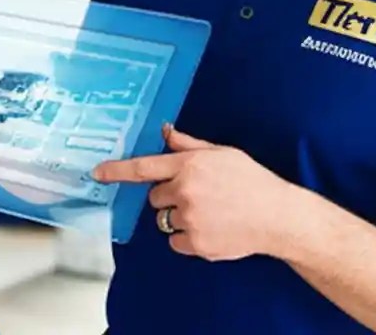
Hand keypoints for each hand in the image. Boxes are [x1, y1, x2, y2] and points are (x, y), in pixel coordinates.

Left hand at [92, 124, 298, 260]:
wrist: (278, 216)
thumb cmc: (253, 181)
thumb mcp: (223, 153)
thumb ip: (189, 145)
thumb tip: (166, 132)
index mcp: (190, 165)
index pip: (143, 167)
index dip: (117, 171)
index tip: (97, 173)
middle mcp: (185, 191)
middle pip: (154, 197)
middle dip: (169, 196)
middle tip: (197, 195)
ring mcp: (190, 219)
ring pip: (164, 220)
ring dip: (179, 217)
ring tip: (210, 213)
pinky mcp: (196, 244)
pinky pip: (175, 241)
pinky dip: (187, 238)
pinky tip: (211, 229)